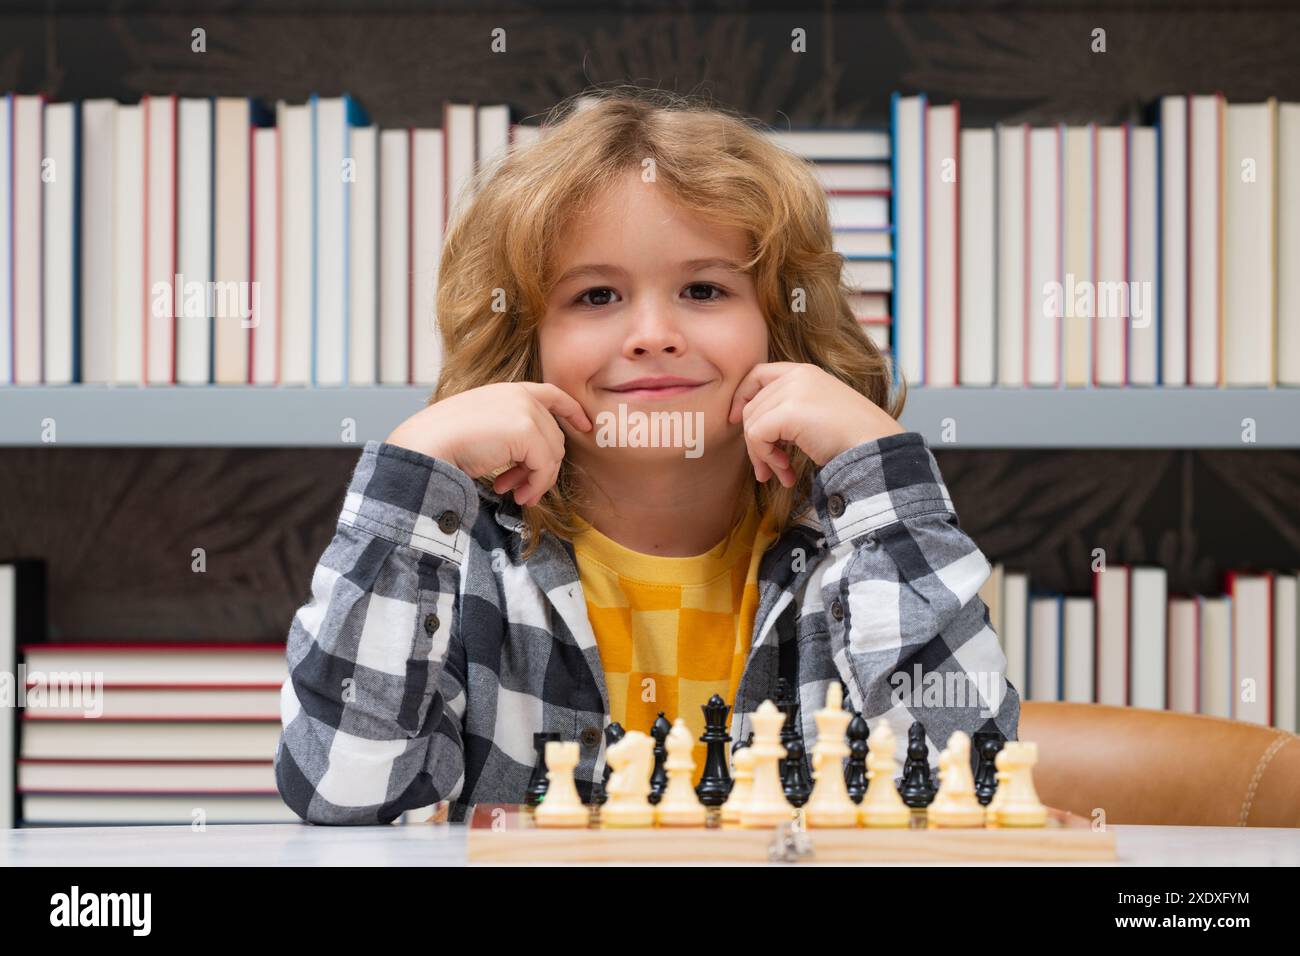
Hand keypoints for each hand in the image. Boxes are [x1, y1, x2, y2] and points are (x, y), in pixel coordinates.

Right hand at [385, 382, 591, 507]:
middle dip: (541, 466)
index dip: (571, 409)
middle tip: (521, 488)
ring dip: (538, 480)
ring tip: (519, 495)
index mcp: (508, 390)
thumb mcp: (481, 427)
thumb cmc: (444, 440)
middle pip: (553, 435)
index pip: (551, 393)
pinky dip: (536, 485)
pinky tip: (518, 495)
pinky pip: (545, 465)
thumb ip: (509, 433)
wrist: (427, 444)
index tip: (584, 425)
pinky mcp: (527, 431)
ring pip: (553, 453)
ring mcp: (525, 411)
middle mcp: (520, 396)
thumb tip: (531, 462)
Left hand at [726, 362, 904, 486]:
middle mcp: (797, 376)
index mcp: (805, 372)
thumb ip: (789, 410)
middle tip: (769, 470)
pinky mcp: (789, 411)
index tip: (738, 422)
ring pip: (751, 424)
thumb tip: (753, 429)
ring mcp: (793, 391)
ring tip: (781, 473)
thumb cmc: (852, 438)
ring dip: (762, 456)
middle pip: (752, 407)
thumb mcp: (818, 413)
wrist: (875, 447)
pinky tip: (785, 472)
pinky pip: (756, 436)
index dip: (742, 396)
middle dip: (755, 444)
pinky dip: (765, 458)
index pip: (758, 374)